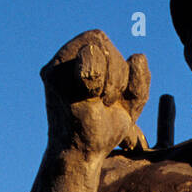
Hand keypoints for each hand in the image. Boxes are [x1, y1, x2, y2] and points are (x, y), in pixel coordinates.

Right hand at [40, 30, 149, 159]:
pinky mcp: (51, 77)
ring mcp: (56, 65)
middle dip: (115, 73)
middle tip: (107, 101)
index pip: (104, 42)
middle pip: (99, 39)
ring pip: (95, 47)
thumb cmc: (104, 129)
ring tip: (100, 103)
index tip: (112, 96)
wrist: (84, 153)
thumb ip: (140, 81)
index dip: (119, 68)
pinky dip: (98, 84)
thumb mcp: (130, 104)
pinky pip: (88, 66)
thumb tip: (138, 56)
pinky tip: (91, 102)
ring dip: (110, 80)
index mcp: (82, 59)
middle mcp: (64, 57)